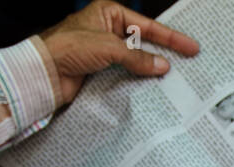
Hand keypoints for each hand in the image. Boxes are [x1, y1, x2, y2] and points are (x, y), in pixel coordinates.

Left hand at [40, 1, 199, 104]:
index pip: (147, 25)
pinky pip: (127, 75)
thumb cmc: (67, 48)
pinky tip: (154, 88)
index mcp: (108, 13)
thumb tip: (162, 66)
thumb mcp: (108, 48)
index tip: (191, 47)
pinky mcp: (101, 70)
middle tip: (189, 62)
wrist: (42, 73)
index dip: (171, 37)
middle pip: (144, 42)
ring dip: (152, 70)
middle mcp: (108, 30)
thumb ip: (138, 58)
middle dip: (164, 53)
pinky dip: (139, 81)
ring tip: (175, 78)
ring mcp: (104, 51)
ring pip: (136, 60)